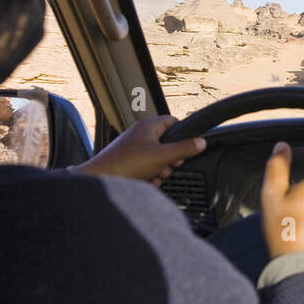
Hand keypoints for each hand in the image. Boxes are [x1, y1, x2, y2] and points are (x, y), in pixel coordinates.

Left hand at [70, 116, 206, 185]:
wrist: (102, 180)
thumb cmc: (126, 164)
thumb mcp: (162, 156)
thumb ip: (184, 149)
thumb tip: (201, 142)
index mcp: (148, 126)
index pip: (174, 122)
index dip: (183, 135)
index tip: (186, 148)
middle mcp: (140, 135)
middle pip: (168, 144)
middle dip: (171, 159)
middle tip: (166, 165)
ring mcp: (134, 149)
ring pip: (158, 158)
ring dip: (161, 169)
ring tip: (153, 174)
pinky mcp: (129, 163)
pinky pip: (148, 168)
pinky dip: (150, 176)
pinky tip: (146, 181)